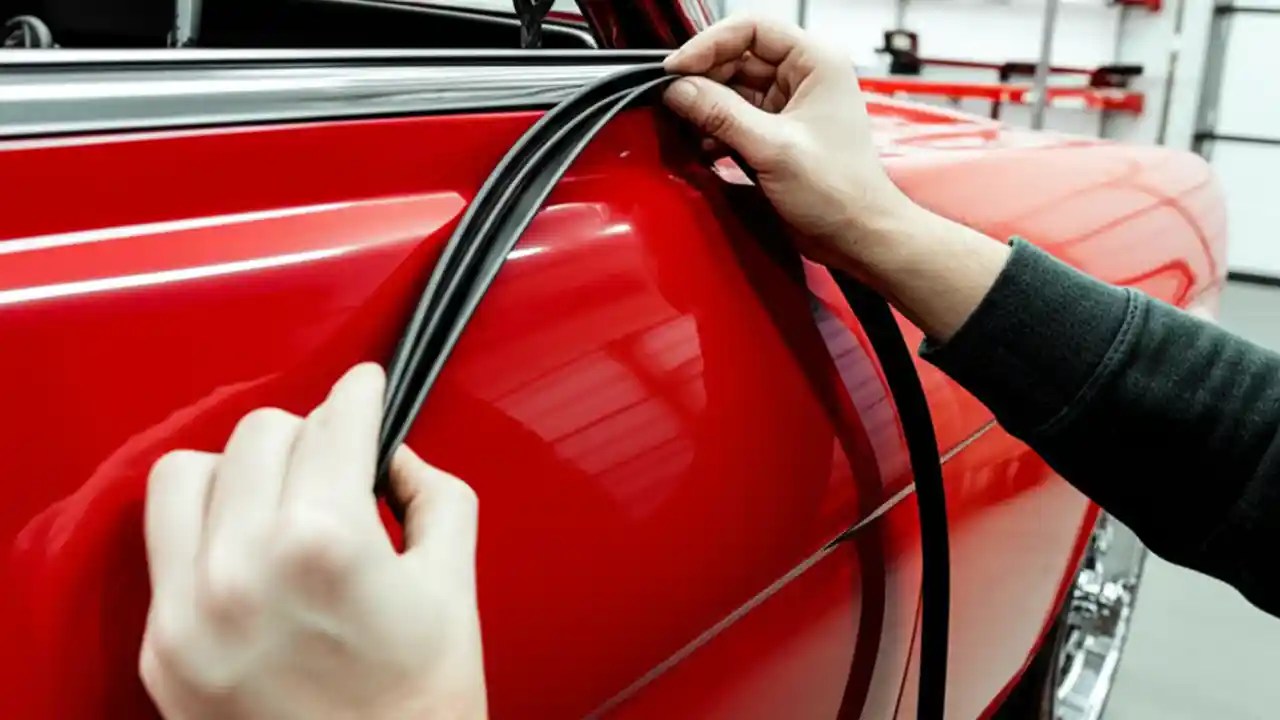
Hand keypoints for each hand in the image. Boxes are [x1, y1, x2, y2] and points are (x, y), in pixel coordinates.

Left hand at [141, 364, 485, 719]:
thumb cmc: (424, 705)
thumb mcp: (455, 584)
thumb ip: (433, 495)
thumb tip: (393, 454)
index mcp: (328, 546)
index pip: (336, 422)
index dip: (363, 393)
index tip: (369, 388)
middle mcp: (245, 569)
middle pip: (264, 433)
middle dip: (314, 434)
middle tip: (342, 460)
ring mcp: (192, 611)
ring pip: (188, 472)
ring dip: (244, 469)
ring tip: (282, 496)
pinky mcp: (164, 647)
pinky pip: (164, 543)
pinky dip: (207, 526)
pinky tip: (249, 544)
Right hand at [663, 14, 918, 270]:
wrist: (857, 235)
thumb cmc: (841, 191)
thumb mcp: (773, 149)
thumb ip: (721, 115)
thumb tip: (678, 90)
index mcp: (816, 62)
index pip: (751, 29)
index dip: (709, 44)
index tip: (677, 68)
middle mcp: (803, 77)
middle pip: (736, 59)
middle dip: (703, 80)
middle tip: (672, 100)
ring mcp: (788, 106)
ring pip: (732, 90)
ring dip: (706, 107)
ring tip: (685, 126)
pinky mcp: (776, 134)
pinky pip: (735, 119)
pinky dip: (715, 130)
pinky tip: (703, 147)